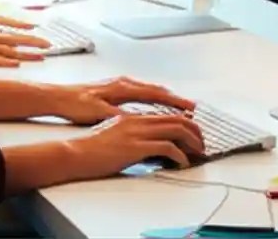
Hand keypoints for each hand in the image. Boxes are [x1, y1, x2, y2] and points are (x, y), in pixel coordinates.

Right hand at [0, 30, 49, 66]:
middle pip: (12, 38)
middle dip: (32, 41)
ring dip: (24, 52)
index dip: (23, 33)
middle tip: (50, 44)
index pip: (7, 31)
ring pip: (5, 48)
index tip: (38, 34)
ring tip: (42, 55)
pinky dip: (3, 60)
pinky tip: (16, 63)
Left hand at [51, 76, 195, 125]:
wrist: (57, 96)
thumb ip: (120, 115)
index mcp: (123, 88)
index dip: (174, 102)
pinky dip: (153, 96)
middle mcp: (124, 82)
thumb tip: (139, 119)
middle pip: (156, 89)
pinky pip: (141, 91)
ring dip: (165, 97)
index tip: (189, 108)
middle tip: (191, 108)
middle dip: (175, 98)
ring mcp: (119, 83)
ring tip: (177, 105)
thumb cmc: (75, 105)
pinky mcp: (114, 87)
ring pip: (149, 89)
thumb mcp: (98, 113)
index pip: (155, 94)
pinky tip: (153, 102)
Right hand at [68, 113, 204, 176]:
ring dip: (192, 141)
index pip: (167, 113)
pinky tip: (182, 163)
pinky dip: (180, 155)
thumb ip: (134, 132)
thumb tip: (151, 143)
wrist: (75, 153)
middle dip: (195, 130)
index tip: (196, 130)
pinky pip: (167, 147)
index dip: (186, 120)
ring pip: (177, 129)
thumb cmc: (92, 148)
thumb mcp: (116, 133)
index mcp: (134, 116)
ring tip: (198, 152)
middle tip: (202, 143)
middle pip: (177, 118)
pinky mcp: (135, 146)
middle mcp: (138, 120)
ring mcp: (138, 132)